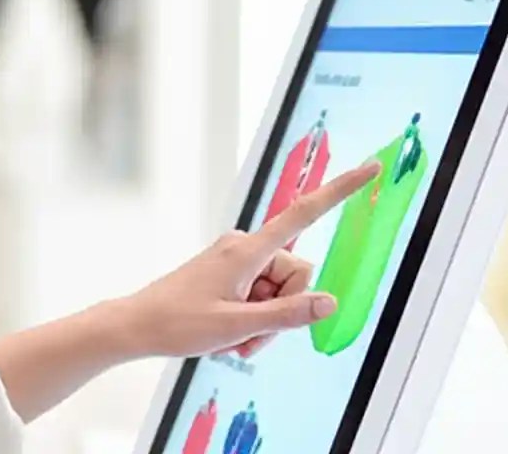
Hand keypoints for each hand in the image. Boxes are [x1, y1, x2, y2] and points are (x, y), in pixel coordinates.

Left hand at [114, 161, 379, 359]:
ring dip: (264, 324)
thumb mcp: (237, 326)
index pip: (305, 214)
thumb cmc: (178, 323)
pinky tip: (227, 334)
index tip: (370, 167)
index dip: (340, 191)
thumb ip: (286, 315)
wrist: (137, 326)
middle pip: (297, 276)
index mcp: (248, 250)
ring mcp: (238, 260)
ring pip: (279, 293)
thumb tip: (330, 302)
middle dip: (282, 313)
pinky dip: (252, 321)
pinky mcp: (231, 273)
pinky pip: (261, 297)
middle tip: (246, 338)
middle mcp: (246, 247)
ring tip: (231, 339)